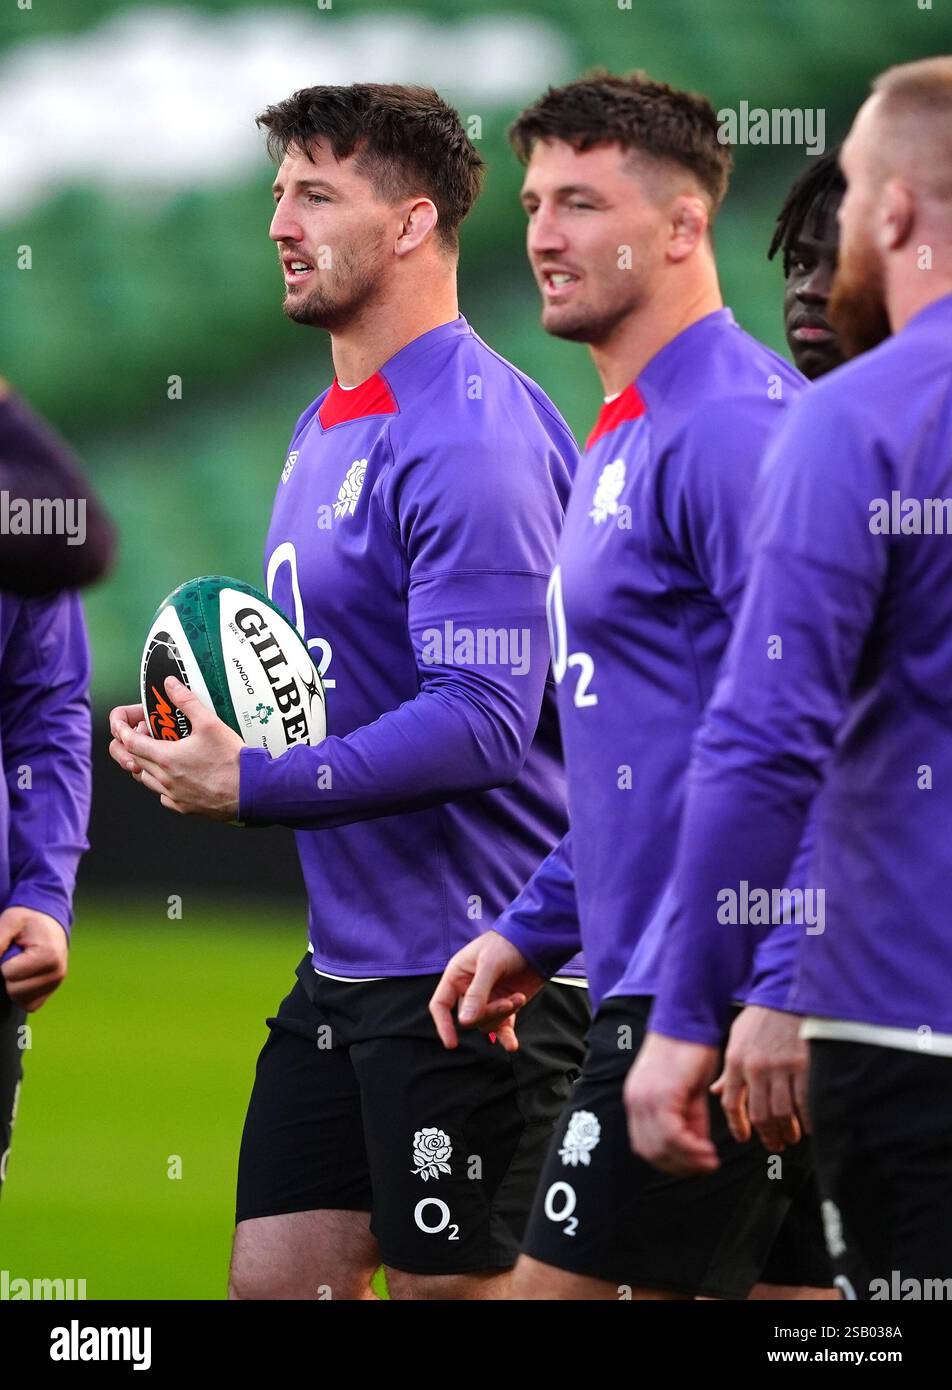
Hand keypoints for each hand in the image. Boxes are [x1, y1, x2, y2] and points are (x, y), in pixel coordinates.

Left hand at [0, 906, 68, 1010]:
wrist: (49, 924)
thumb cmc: (28, 921)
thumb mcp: (10, 921)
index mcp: (49, 955)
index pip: (8, 973)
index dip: (4, 961)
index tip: (16, 947)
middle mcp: (57, 973)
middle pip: (13, 990)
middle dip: (8, 974)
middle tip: (19, 956)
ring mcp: (56, 984)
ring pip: (20, 1000)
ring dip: (14, 984)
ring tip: (22, 964)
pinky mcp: (52, 991)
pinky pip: (28, 1005)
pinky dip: (21, 994)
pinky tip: (25, 976)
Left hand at [108, 676, 242, 820]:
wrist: (251, 791)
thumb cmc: (232, 762)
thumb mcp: (210, 724)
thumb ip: (187, 702)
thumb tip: (171, 686)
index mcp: (167, 758)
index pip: (129, 742)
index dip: (120, 729)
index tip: (120, 722)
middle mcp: (165, 779)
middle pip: (130, 761)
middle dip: (127, 744)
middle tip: (136, 732)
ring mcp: (174, 795)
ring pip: (144, 779)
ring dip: (143, 763)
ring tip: (154, 751)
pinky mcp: (184, 806)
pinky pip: (162, 795)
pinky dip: (160, 783)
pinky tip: (173, 774)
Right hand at [429, 931, 544, 1053]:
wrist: (536, 940)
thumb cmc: (508, 944)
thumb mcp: (490, 964)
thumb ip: (477, 993)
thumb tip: (464, 1022)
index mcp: (457, 976)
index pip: (440, 1005)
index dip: (443, 1024)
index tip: (452, 1044)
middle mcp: (468, 990)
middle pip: (469, 1018)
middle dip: (489, 1013)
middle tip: (508, 1002)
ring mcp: (487, 999)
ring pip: (486, 1023)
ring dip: (503, 1015)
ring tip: (518, 998)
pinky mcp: (505, 1005)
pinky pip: (501, 1028)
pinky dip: (507, 1036)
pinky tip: (512, 1045)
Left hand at [624, 1031, 720, 1175]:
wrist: (689, 1019)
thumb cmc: (690, 1049)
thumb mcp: (687, 1091)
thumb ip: (688, 1118)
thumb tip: (697, 1146)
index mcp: (637, 1099)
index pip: (644, 1146)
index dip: (670, 1162)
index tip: (694, 1166)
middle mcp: (636, 1101)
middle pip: (650, 1152)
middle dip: (679, 1166)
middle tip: (705, 1167)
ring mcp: (646, 1098)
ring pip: (660, 1147)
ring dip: (687, 1160)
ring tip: (709, 1160)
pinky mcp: (662, 1094)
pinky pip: (672, 1134)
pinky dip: (690, 1148)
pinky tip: (708, 1150)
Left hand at [710, 1005, 808, 1152]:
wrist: (787, 995)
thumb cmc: (761, 1018)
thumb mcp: (737, 1040)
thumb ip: (729, 1070)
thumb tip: (716, 1092)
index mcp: (736, 1061)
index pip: (731, 1103)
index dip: (737, 1125)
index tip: (744, 1138)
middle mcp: (756, 1068)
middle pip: (759, 1115)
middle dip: (767, 1135)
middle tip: (774, 1145)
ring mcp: (781, 1068)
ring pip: (782, 1114)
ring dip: (788, 1132)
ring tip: (791, 1137)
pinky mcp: (804, 1066)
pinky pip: (805, 1103)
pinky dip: (808, 1120)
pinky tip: (810, 1126)